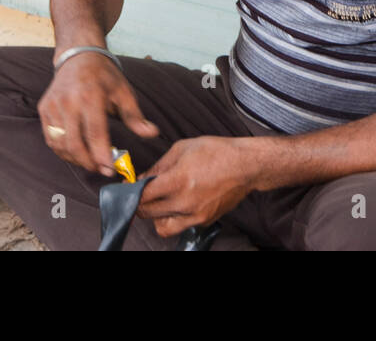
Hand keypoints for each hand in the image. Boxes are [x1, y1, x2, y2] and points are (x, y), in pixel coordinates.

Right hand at [37, 51, 158, 175]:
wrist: (78, 56)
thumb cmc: (104, 76)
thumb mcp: (123, 92)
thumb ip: (135, 116)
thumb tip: (152, 133)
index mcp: (90, 96)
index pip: (95, 134)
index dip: (102, 156)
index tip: (110, 170)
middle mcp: (68, 102)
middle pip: (75, 144)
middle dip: (89, 162)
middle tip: (102, 169)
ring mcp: (53, 106)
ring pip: (60, 144)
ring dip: (75, 159)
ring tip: (91, 162)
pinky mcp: (45, 109)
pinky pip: (51, 138)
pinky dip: (62, 151)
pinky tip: (76, 153)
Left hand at [136, 136, 257, 237]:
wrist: (246, 166)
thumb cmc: (216, 152)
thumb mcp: (182, 148)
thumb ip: (159, 166)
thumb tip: (143, 178)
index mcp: (178, 181)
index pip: (142, 195)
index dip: (131, 191)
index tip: (130, 187)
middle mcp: (185, 202)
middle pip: (147, 213)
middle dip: (140, 203)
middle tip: (142, 193)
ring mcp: (195, 215)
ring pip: (162, 228)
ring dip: (156, 216)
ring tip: (160, 202)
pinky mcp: (204, 221)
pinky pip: (180, 226)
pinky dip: (175, 218)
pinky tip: (179, 203)